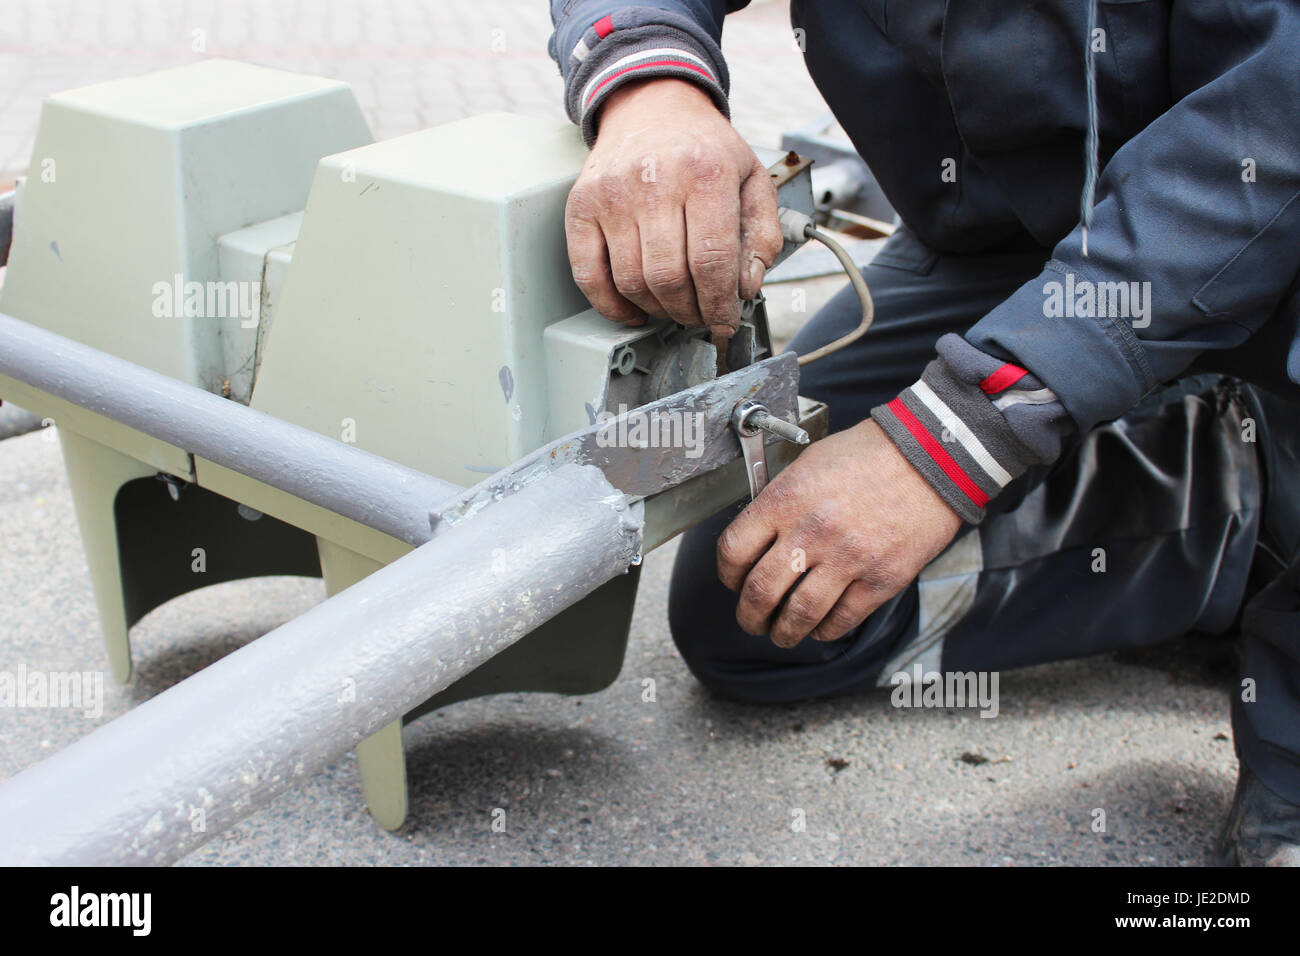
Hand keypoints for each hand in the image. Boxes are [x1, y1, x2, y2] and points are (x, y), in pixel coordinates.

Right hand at [564, 78, 783, 342]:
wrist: (652, 105)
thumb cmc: (703, 147)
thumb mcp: (752, 179)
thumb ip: (762, 235)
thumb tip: (746, 287)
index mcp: (704, 173)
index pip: (711, 261)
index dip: (720, 305)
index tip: (725, 322)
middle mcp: (654, 181)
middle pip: (668, 278)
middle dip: (689, 312)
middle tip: (701, 315)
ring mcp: (612, 194)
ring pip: (631, 282)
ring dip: (656, 310)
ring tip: (674, 308)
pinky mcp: (582, 205)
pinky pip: (588, 273)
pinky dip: (610, 305)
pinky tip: (633, 310)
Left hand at [717, 419, 963, 647]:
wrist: (930, 457)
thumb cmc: (868, 456)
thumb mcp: (808, 464)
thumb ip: (779, 502)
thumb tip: (756, 538)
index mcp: (787, 499)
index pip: (734, 551)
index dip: (726, 576)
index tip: (732, 583)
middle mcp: (813, 530)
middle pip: (760, 592)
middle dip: (749, 616)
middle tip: (752, 621)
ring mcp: (849, 557)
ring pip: (799, 615)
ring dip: (784, 633)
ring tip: (782, 635)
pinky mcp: (882, 578)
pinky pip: (842, 619)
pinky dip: (824, 630)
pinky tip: (820, 627)